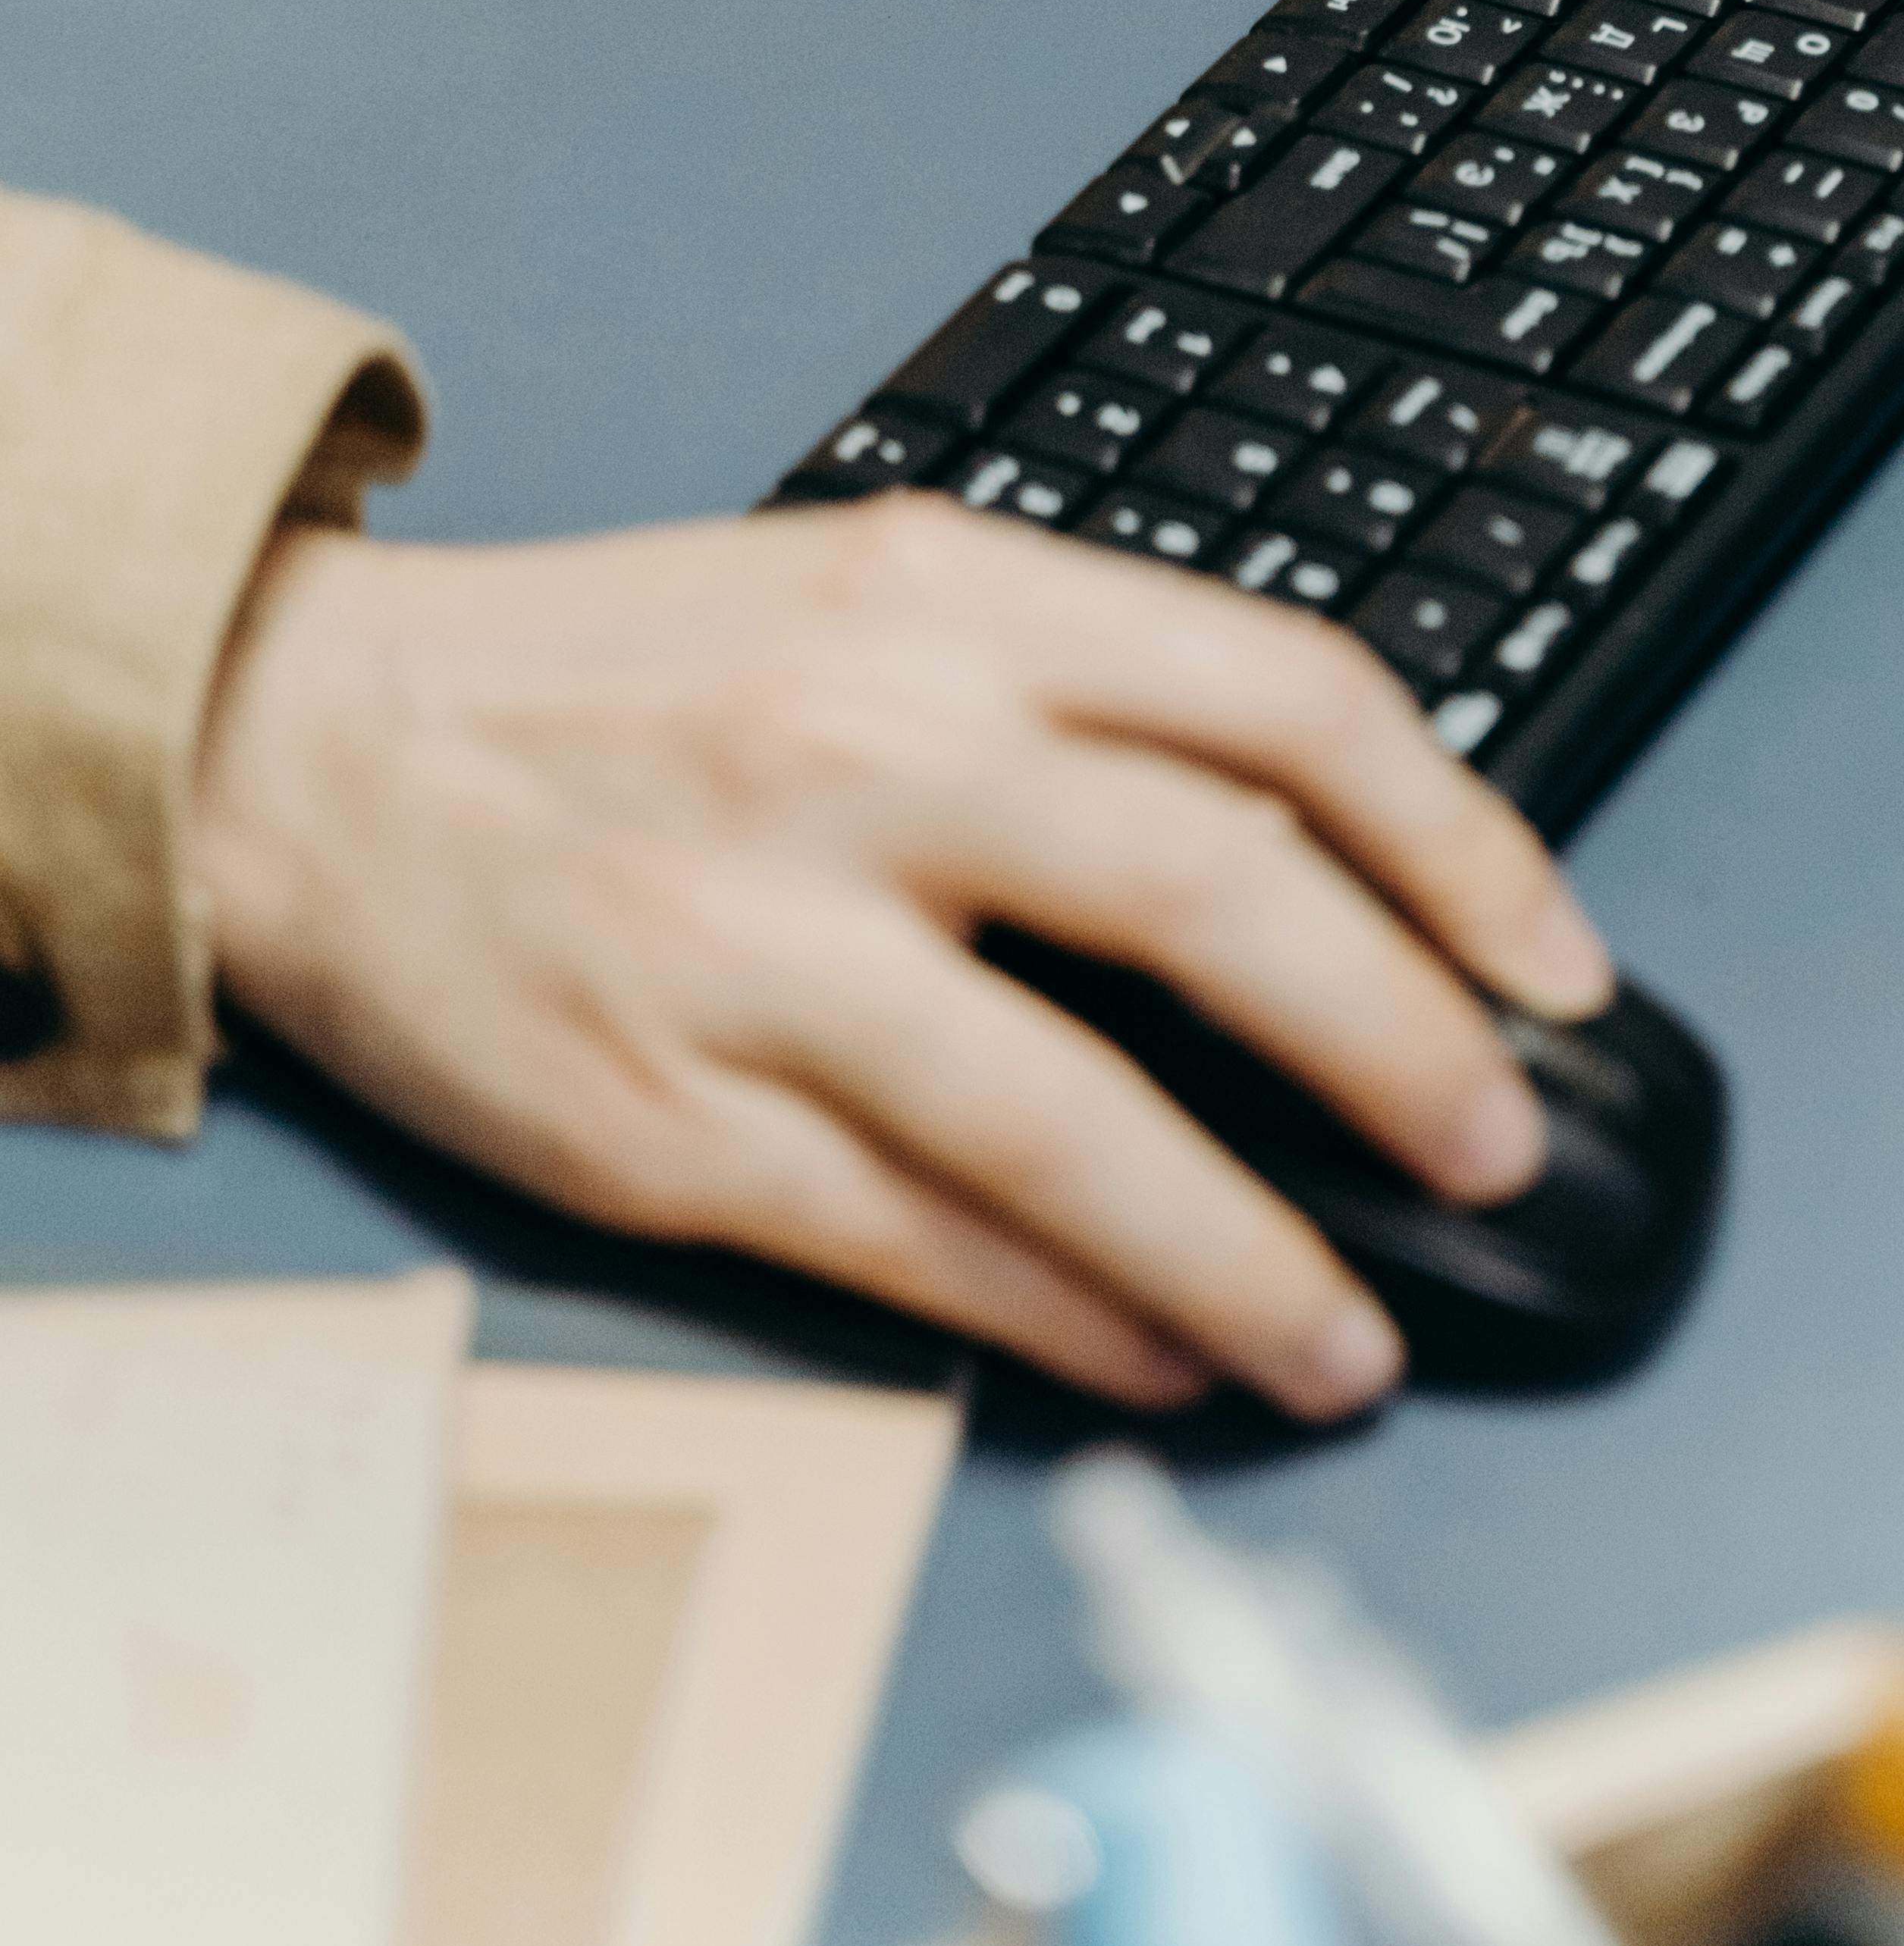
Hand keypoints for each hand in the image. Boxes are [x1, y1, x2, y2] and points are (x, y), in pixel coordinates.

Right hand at [194, 500, 1612, 1416]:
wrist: (312, 743)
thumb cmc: (621, 675)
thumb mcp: (872, 595)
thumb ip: (1083, 693)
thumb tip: (1329, 859)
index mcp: (942, 599)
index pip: (1277, 700)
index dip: (1457, 840)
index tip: (1549, 958)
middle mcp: (862, 751)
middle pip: (1212, 892)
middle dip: (1399, 1042)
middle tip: (1495, 1144)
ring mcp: (757, 945)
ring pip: (1070, 1119)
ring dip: (1246, 1253)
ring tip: (1349, 1335)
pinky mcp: (666, 1114)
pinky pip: (918, 1241)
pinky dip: (1068, 1314)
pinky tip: (1157, 1349)